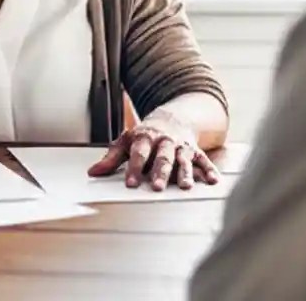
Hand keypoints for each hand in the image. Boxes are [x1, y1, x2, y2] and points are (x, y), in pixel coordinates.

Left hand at [87, 115, 219, 191]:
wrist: (173, 118)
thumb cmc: (146, 135)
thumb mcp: (126, 141)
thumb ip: (111, 158)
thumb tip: (93, 172)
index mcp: (145, 138)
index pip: (139, 154)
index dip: (135, 168)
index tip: (131, 184)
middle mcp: (164, 141)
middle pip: (162, 158)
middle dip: (160, 172)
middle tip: (157, 187)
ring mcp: (181, 146)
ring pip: (183, 160)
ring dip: (185, 173)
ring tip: (185, 187)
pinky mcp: (195, 151)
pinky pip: (203, 160)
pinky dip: (209, 170)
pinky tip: (212, 181)